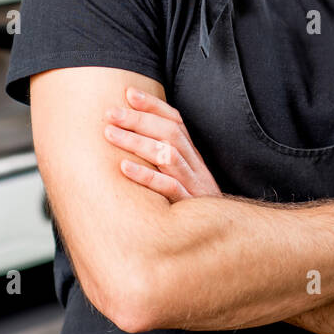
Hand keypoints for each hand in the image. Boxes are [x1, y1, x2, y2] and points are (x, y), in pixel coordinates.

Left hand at [103, 88, 221, 200]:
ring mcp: (193, 185)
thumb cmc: (194, 209)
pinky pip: (168, 188)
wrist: (224, 240)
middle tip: (109, 112)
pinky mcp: (188, 208)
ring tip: (110, 133)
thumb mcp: (184, 180)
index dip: (153, 104)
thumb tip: (132, 140)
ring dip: (137, 141)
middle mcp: (195, 166)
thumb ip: (166, 160)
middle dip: (138, 118)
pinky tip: (124, 168)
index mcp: (193, 156)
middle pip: (169, 132)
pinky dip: (146, 176)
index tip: (129, 93)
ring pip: (168, 155)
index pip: (176, 120)